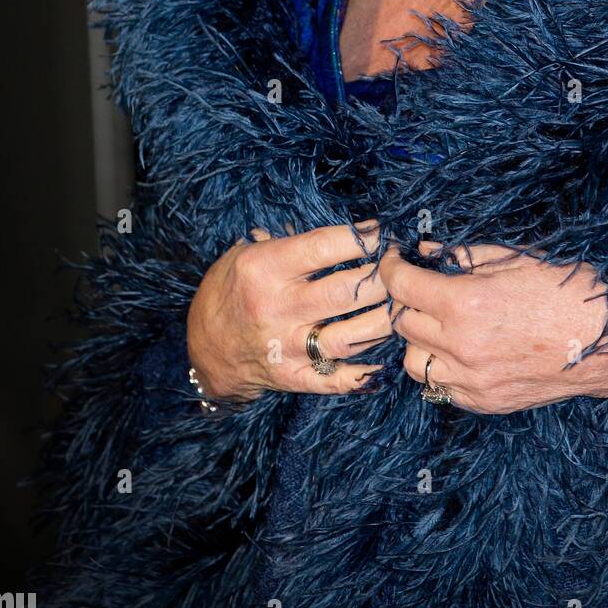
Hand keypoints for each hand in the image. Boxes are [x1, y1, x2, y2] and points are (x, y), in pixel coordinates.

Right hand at [186, 221, 389, 400]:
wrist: (205, 348)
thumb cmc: (231, 289)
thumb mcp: (245, 253)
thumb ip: (288, 240)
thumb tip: (334, 228)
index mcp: (264, 269)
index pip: (322, 248)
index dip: (359, 239)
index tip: (381, 233)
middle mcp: (277, 308)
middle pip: (343, 292)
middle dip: (381, 277)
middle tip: (400, 267)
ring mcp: (287, 346)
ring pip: (350, 336)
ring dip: (384, 320)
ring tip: (402, 304)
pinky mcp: (294, 377)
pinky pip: (337, 379)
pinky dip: (366, 371)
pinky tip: (387, 356)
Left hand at [380, 242, 607, 414]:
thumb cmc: (571, 291)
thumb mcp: (517, 257)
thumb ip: (465, 254)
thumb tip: (426, 249)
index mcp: (468, 304)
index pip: (402, 285)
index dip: (393, 267)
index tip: (397, 259)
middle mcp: (463, 346)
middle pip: (403, 323)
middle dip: (409, 301)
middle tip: (425, 287)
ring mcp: (474, 380)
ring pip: (414, 362)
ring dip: (420, 339)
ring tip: (442, 323)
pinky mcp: (486, 403)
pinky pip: (441, 388)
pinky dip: (443, 368)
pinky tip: (464, 350)